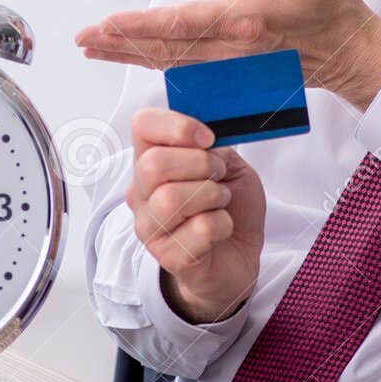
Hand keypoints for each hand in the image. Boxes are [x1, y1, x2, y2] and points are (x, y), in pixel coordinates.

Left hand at [74, 0, 380, 111]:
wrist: (352, 53)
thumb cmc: (330, 7)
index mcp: (248, 21)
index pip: (184, 23)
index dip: (142, 25)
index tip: (108, 23)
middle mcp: (234, 49)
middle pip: (166, 47)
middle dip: (121, 42)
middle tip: (81, 38)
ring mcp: (233, 65)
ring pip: (171, 61)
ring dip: (130, 53)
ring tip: (94, 45)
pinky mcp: (234, 71)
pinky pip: (186, 68)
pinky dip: (155, 62)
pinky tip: (133, 56)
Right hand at [126, 107, 264, 324]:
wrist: (238, 256)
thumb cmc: (228, 207)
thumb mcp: (228, 165)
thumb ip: (213, 147)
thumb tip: (206, 136)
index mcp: (151, 160)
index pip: (142, 124)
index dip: (177, 126)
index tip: (208, 138)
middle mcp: (142, 193)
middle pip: (153, 164)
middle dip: (200, 164)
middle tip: (219, 175)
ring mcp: (150, 227)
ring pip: (170, 199)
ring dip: (211, 195)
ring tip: (221, 202)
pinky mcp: (169, 257)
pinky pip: (199, 229)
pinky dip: (222, 224)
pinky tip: (222, 229)